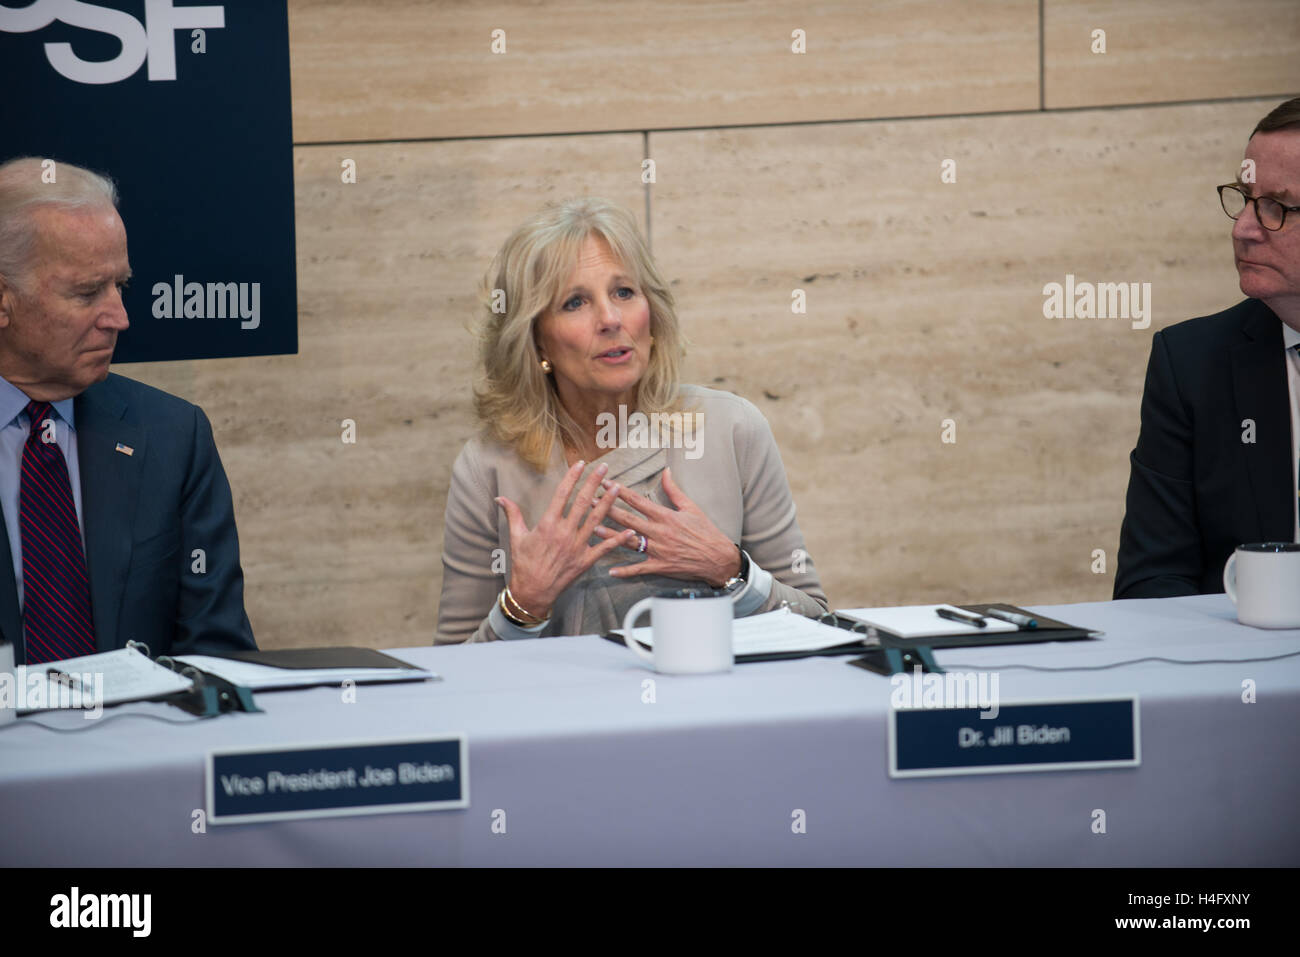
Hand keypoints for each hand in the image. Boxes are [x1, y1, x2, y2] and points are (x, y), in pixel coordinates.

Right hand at [495, 460, 638, 616]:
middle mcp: (565, 532)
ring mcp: (577, 546)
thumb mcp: (516, 537)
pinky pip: (604, 548)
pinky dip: (618, 539)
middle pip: (583, 502)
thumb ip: (513, 514)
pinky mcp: (585, 560)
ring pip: (597, 520)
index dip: (572, 477)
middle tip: (605, 467)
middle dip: (594, 482)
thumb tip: (500, 498)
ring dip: (608, 502)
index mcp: (548, 524)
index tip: (581, 463)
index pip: (563, 494)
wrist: (532, 592)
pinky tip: (630, 530)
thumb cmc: (523, 564)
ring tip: (618, 487)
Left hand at [594, 467, 741, 586]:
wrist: (718, 558)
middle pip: (628, 518)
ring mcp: (659, 550)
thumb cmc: (706, 532)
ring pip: (629, 541)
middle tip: (589, 502)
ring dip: (610, 535)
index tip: (605, 483)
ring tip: (592, 529)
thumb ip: (674, 490)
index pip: (637, 500)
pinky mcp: (660, 566)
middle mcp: (659, 532)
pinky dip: (625, 571)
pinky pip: (639, 569)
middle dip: (607, 509)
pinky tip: (610, 571)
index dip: (619, 491)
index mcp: (665, 516)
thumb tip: (665, 471)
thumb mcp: (691, 507)